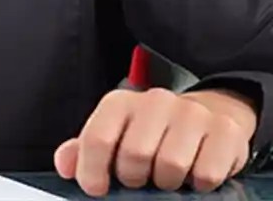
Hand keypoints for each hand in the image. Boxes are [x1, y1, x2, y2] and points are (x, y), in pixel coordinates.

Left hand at [54, 88, 256, 195]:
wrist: (206, 114)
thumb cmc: (151, 132)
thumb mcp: (114, 134)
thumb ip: (85, 150)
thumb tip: (66, 166)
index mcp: (121, 103)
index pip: (98, 138)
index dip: (92, 170)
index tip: (97, 188)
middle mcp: (156, 101)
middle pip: (135, 155)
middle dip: (134, 177)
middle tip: (140, 178)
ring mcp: (192, 113)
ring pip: (171, 166)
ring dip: (166, 182)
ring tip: (166, 175)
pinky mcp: (224, 131)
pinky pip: (205, 174)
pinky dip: (198, 184)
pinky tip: (193, 173)